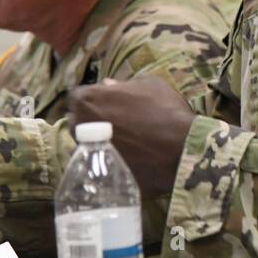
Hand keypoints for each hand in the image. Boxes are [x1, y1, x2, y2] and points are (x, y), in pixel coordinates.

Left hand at [68, 76, 195, 197]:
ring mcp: (87, 152)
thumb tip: (108, 84)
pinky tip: (124, 160)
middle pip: (76, 122)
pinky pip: (96, 166)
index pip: (77, 96)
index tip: (106, 103)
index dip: (92, 99)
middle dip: (89, 121)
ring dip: (95, 142)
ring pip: (83, 145)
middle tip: (112, 123)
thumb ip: (124, 83)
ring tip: (118, 143)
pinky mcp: (97, 174)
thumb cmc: (165, 110)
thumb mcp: (149, 85)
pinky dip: (105, 163)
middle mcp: (80, 126)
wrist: (180, 149)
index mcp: (88, 99)